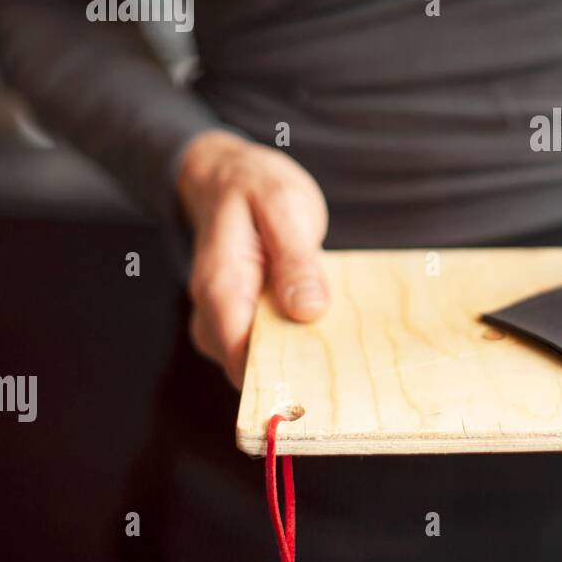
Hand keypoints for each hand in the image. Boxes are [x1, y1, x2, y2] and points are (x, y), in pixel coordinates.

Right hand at [176, 130, 329, 387]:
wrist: (228, 174)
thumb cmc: (255, 186)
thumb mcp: (285, 207)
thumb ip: (296, 258)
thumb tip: (307, 310)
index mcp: (220, 286)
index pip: (237, 355)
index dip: (274, 379)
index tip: (318, 387)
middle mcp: (215, 310)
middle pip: (249, 367)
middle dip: (293, 374)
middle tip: (345, 372)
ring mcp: (228, 316)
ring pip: (260, 359)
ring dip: (299, 358)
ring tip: (345, 351)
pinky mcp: (245, 315)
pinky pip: (270, 342)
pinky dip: (297, 341)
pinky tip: (331, 332)